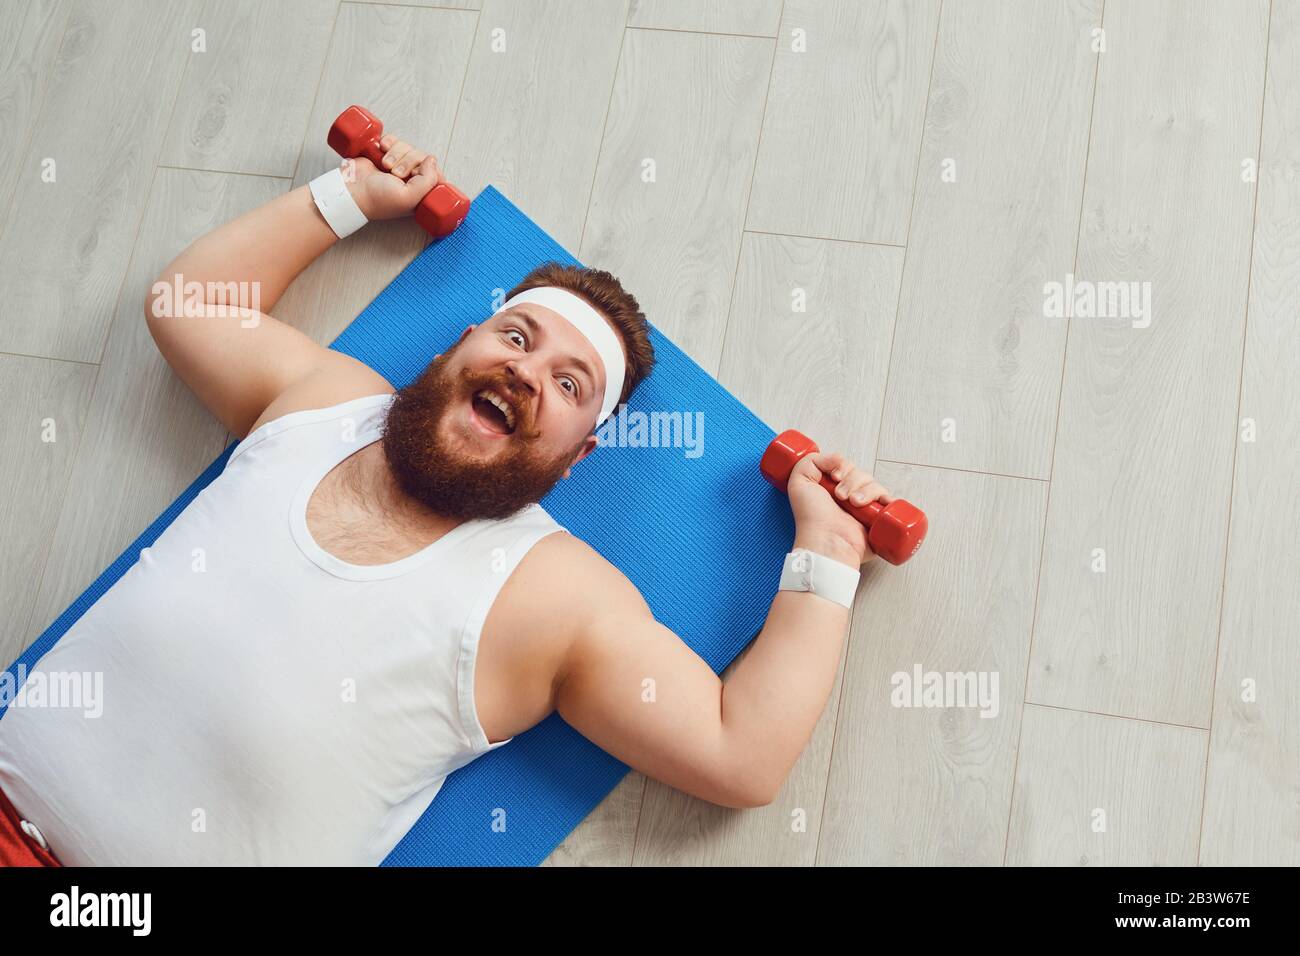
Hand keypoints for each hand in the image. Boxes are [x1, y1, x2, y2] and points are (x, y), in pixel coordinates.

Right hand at [341, 134, 443, 220]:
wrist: (351, 189)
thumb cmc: (377, 199)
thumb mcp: (408, 197)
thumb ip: (427, 181)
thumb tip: (432, 160)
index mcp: (420, 193)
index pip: (436, 173)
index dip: (428, 169)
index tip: (415, 174)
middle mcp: (411, 179)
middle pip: (422, 157)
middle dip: (408, 160)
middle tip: (394, 173)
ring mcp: (398, 166)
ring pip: (409, 147)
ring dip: (396, 152)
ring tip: (384, 164)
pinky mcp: (386, 154)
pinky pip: (395, 141)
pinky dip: (389, 142)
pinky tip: (381, 148)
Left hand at [787, 451, 893, 566]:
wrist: (826, 540)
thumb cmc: (811, 518)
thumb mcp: (799, 482)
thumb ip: (810, 461)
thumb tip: (837, 457)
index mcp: (832, 488)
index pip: (846, 466)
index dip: (843, 466)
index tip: (835, 476)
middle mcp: (849, 497)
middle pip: (861, 474)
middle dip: (852, 480)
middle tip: (840, 495)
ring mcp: (865, 509)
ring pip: (874, 485)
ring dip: (864, 491)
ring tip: (853, 504)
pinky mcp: (879, 519)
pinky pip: (889, 501)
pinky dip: (883, 499)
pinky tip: (870, 506)